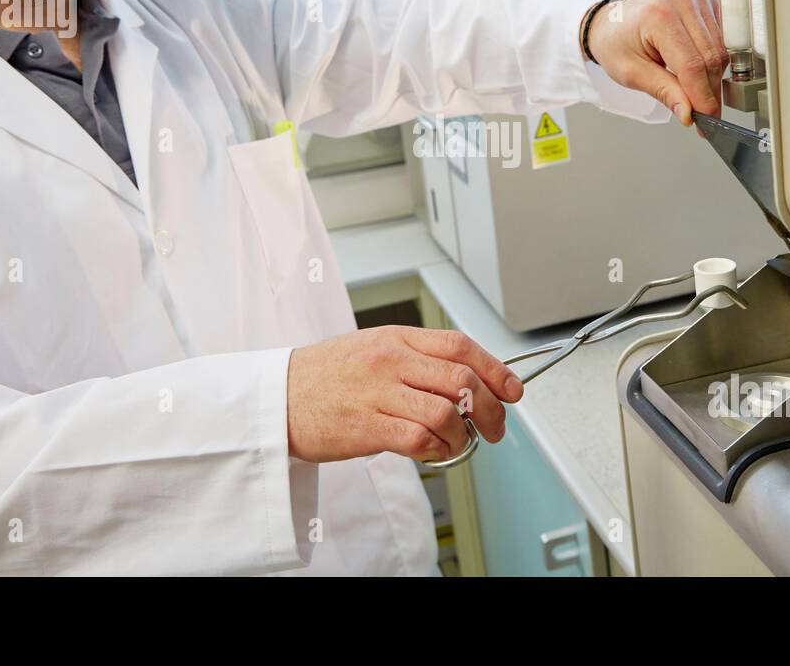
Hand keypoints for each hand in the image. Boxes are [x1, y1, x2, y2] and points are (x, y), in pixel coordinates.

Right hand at [285, 325, 523, 462]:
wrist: (277, 396)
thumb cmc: (325, 376)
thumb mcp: (372, 349)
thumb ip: (416, 358)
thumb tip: (466, 380)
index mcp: (396, 337)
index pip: (460, 346)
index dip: (496, 369)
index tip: (513, 389)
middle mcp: (390, 360)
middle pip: (462, 379)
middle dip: (491, 409)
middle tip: (495, 427)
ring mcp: (378, 392)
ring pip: (446, 411)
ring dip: (463, 434)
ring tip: (457, 443)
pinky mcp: (366, 426)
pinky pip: (419, 438)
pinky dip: (437, 449)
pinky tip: (434, 452)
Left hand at [582, 0, 726, 125]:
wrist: (610, 24)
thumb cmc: (615, 43)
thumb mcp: (631, 73)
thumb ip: (663, 91)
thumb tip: (688, 112)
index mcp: (659, 16)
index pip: (692, 64)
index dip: (701, 96)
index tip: (705, 119)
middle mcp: (682, 1)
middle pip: (711, 58)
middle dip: (709, 92)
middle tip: (703, 116)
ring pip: (721, 51)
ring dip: (713, 79)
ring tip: (696, 95)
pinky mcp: (706, 3)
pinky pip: (723, 40)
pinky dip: (715, 62)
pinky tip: (701, 72)